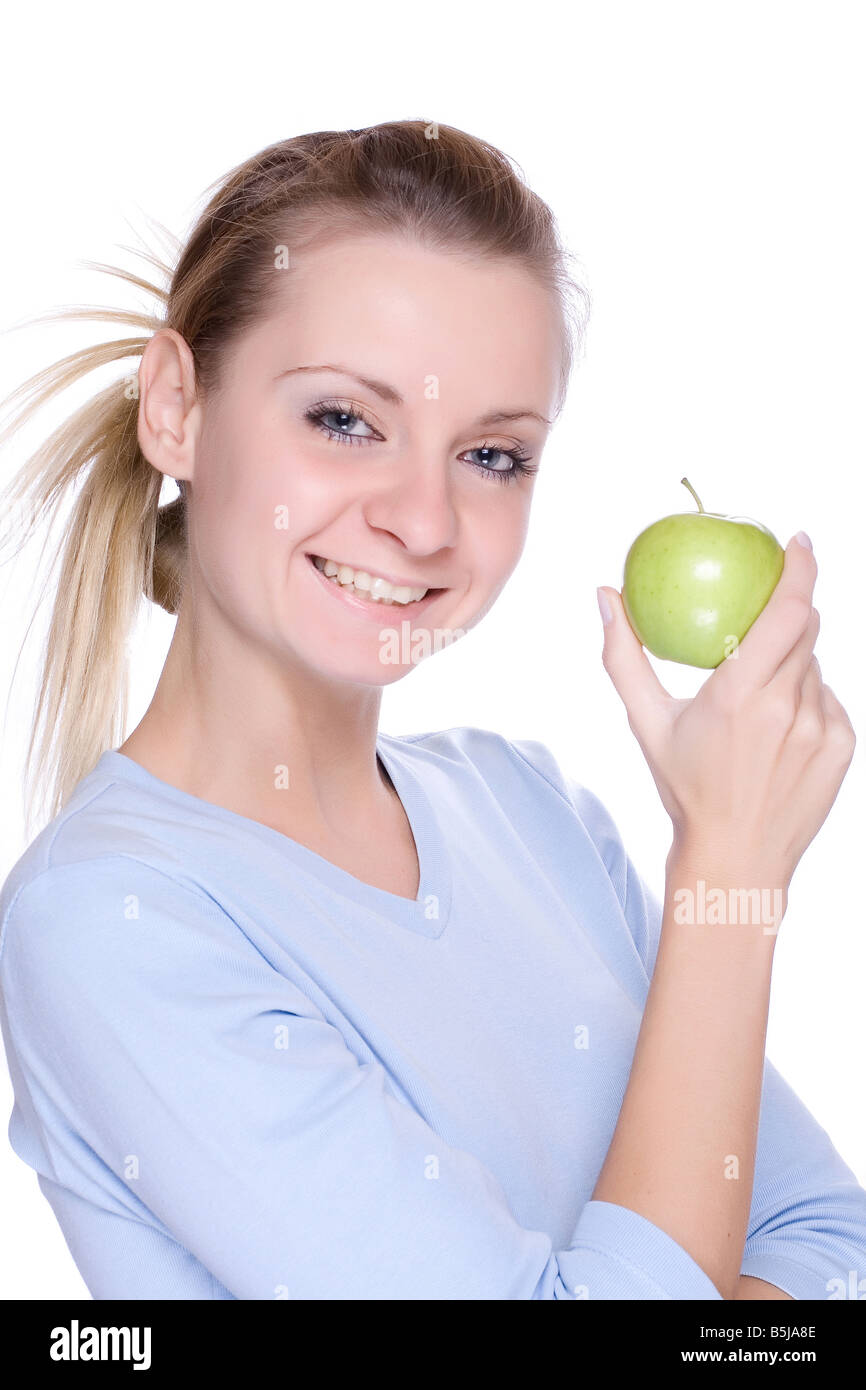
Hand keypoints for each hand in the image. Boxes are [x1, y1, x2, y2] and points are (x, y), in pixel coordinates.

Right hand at [597, 533, 855, 891]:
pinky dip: (807, 699)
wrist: (737, 858)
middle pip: (806, 630)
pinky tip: (780, 733)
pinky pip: (829, 699)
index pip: (787, 612)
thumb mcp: (647, 724)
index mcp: (738, 696)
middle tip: (764, 619)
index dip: (801, 568)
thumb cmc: (685, 789)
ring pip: (815, 665)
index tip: (798, 542)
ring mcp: (820, 728)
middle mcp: (786, 708)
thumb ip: (623, 657)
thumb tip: (604, 595)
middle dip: (790, 614)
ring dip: (792, 665)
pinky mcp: (843, 746)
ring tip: (759, 704)